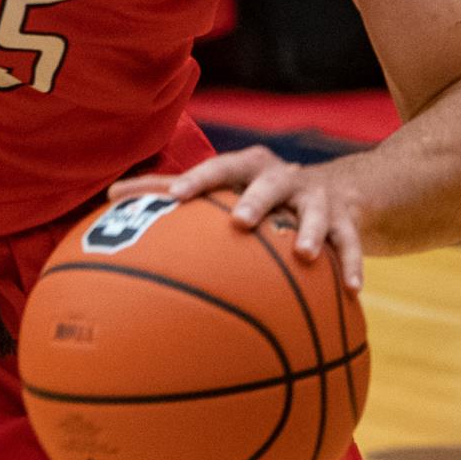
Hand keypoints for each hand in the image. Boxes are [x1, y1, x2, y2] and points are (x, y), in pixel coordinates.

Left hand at [109, 143, 365, 290]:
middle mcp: (282, 178)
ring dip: (310, 231)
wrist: (342, 190)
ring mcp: (317, 199)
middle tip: (239, 221)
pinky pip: (352, 245)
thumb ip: (171, 193)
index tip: (174, 198)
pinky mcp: (347, 222)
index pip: (216, 168)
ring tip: (306, 255)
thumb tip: (107, 196)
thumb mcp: (224, 188)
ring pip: (315, 212)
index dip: (196, 180)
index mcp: (246, 168)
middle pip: (267, 182)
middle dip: (254, 199)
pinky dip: (352, 266)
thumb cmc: (258, 193)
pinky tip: (353, 291)